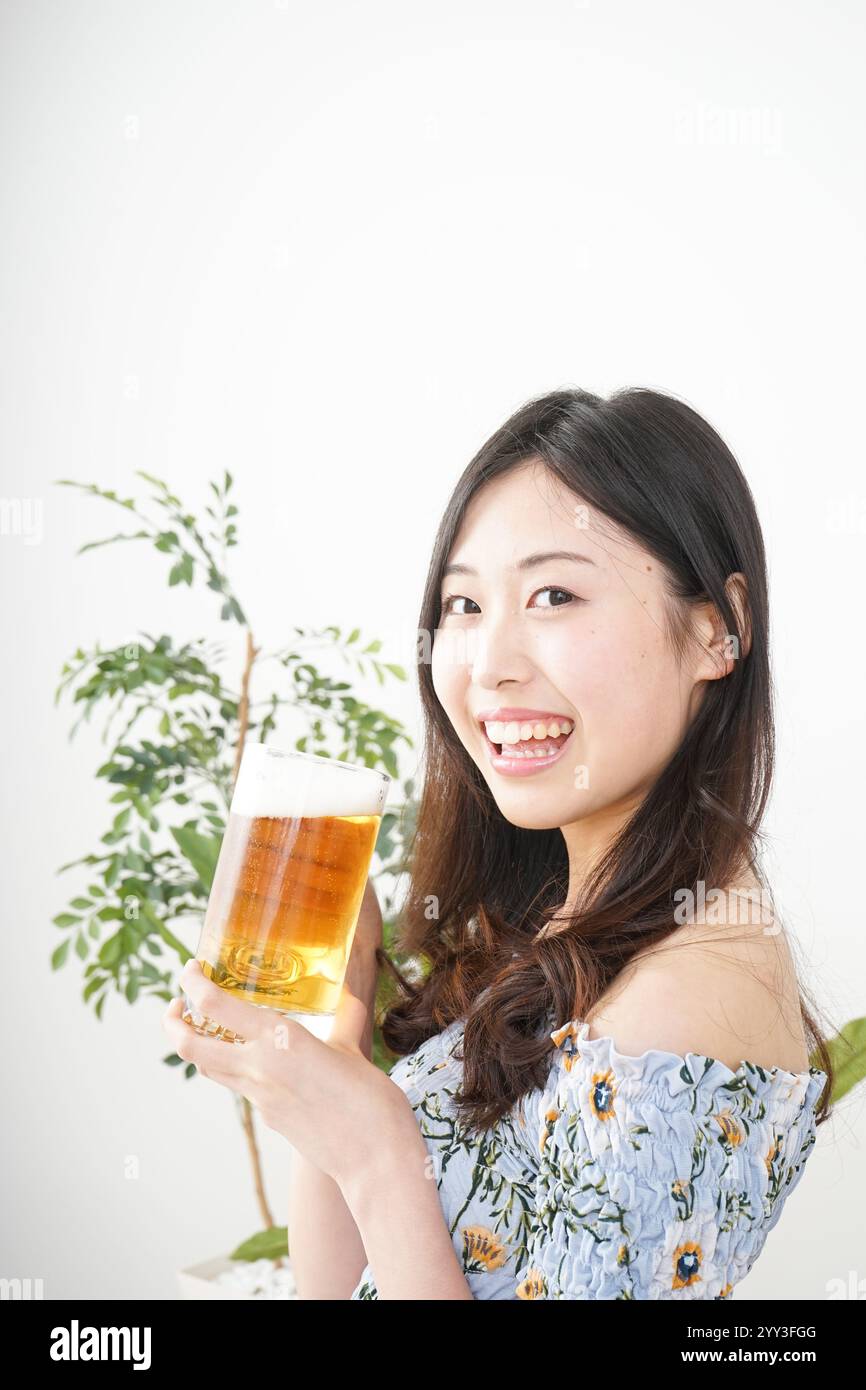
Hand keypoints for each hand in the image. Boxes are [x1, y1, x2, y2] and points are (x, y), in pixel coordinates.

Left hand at [162, 959, 413, 1188]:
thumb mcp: (353, 1047)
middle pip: (190, 1045)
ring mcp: (258, 1096)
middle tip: (177, 1004)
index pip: (215, 1006)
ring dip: (196, 1045)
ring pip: (208, 1068)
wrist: (372, 1161)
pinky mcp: (267, 1117)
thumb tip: (351, 987)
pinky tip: (253, 1056)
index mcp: (279, 1040)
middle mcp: (258, 1067)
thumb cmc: (371, 1101)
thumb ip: (347, 1013)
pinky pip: (237, 1085)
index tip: (190, 968)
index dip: (193, 983)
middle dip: (173, 1022)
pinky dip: (231, 1064)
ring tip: (205, 1026)